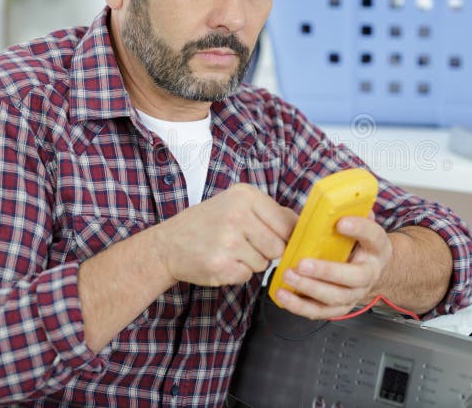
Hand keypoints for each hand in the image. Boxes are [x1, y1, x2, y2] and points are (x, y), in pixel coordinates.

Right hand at [156, 183, 296, 285]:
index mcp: (246, 196)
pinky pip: (247, 276)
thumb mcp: (237, 204)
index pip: (287, 223)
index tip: (274, 238)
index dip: (284, 236)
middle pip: (278, 246)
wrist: (169, 244)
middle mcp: (237, 215)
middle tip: (245, 245)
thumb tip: (302, 225)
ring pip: (264, 263)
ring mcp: (228, 241)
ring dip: (251, 263)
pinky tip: (222, 262)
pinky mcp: (221, 265)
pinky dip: (238, 273)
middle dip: (267, 251)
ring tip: (230, 251)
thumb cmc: (208, 223)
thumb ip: (270, 213)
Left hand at [273, 215, 391, 319]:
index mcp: (376, 250)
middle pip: (352, 278)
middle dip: (326, 271)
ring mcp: (353, 295)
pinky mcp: (337, 308)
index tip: (341, 222)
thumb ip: (354, 215)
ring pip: (334, 298)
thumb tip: (341, 200)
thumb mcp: (363, 228)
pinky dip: (299, 306)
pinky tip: (283, 295)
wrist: (370, 271)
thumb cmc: (361, 247)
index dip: (359, 229)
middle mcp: (368, 276)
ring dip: (309, 289)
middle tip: (302, 263)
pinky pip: (319, 311)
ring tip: (288, 276)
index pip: (373, 236)